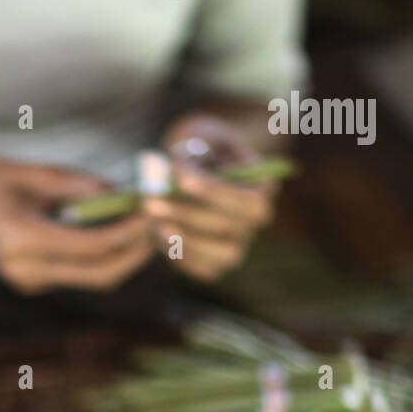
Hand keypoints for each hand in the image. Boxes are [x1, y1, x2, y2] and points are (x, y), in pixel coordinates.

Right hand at [0, 158, 152, 293]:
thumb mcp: (32, 173)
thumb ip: (78, 185)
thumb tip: (121, 192)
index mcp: (23, 240)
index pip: (92, 246)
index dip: (128, 232)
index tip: (151, 212)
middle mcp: (27, 270)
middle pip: (99, 275)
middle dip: (134, 254)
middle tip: (159, 228)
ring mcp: (31, 282)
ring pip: (93, 278)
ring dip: (123, 257)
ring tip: (144, 228)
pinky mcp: (35, 284)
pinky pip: (79, 274)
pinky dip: (104, 256)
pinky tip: (117, 233)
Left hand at [147, 113, 277, 281]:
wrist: (191, 177)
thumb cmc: (199, 153)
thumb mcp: (198, 143)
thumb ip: (190, 159)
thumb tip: (174, 177)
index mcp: (262, 190)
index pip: (250, 199)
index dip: (214, 191)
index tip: (180, 179)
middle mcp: (254, 225)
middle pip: (227, 226)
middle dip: (186, 214)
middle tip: (150, 202)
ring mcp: (237, 249)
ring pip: (215, 253)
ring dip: (180, 238)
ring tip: (151, 219)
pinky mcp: (214, 267)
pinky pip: (199, 268)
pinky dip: (177, 253)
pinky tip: (157, 233)